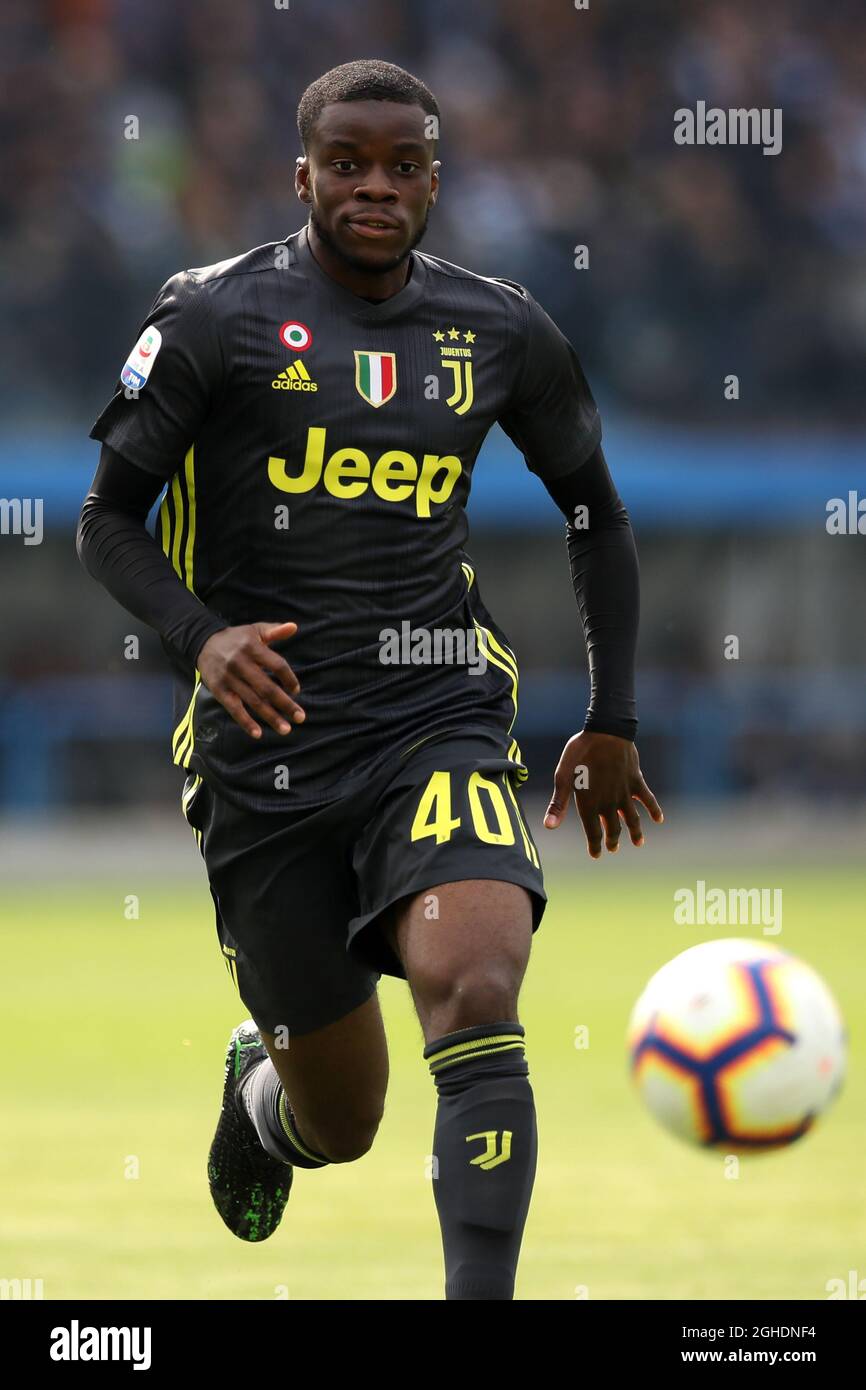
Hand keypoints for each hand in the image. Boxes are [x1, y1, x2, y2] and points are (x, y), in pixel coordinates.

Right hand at [197, 621, 304, 739]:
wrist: (203, 642)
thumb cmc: (236, 638)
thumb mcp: (255, 630)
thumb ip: (275, 631)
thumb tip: (294, 627)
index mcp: (253, 648)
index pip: (277, 666)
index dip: (289, 679)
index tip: (296, 691)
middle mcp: (241, 664)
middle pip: (267, 688)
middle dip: (285, 704)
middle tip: (301, 717)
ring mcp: (229, 678)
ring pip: (253, 701)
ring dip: (271, 717)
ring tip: (286, 729)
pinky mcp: (220, 690)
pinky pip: (234, 709)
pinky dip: (245, 722)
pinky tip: (258, 733)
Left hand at [543, 729, 662, 857]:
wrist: (606, 732)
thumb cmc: (580, 753)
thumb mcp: (563, 777)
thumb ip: (558, 804)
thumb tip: (548, 827)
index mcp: (590, 804)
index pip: (593, 833)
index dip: (595, 845)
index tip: (596, 854)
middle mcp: (609, 803)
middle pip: (613, 829)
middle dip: (612, 841)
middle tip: (613, 848)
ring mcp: (625, 793)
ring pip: (632, 819)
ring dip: (635, 832)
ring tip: (638, 843)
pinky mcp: (636, 781)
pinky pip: (648, 799)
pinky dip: (654, 810)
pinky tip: (659, 819)